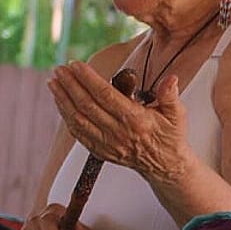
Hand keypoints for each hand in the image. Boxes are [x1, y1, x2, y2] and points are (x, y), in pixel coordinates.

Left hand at [48, 61, 188, 180]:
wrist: (164, 165)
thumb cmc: (170, 135)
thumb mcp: (177, 114)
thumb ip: (170, 96)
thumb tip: (171, 79)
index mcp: (136, 120)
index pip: (106, 96)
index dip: (88, 79)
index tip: (75, 65)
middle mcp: (119, 133)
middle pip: (87, 105)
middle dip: (70, 85)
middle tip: (59, 69)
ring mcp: (107, 144)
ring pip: (78, 119)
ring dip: (62, 99)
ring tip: (53, 81)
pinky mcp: (99, 151)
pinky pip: (77, 132)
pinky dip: (66, 115)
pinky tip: (59, 101)